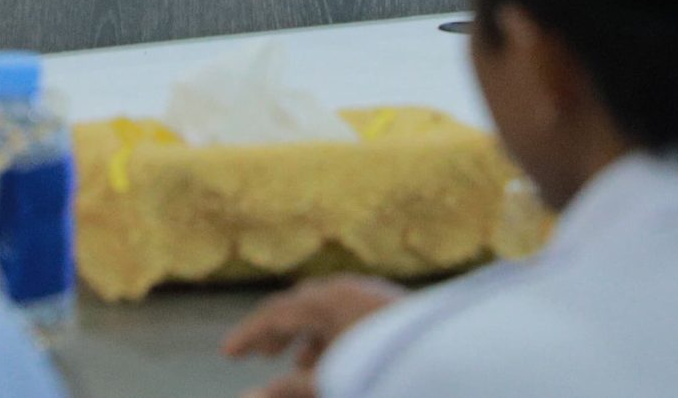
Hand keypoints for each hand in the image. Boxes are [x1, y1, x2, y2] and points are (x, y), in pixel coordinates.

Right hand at [224, 275, 405, 395]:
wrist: (451, 363)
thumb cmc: (385, 373)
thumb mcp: (330, 384)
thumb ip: (287, 390)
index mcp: (327, 300)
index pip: (275, 312)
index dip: (248, 334)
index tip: (226, 355)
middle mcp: (348, 289)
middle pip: (300, 305)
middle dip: (276, 331)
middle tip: (256, 355)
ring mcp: (373, 296)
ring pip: (326, 311)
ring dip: (305, 337)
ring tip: (296, 365)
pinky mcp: (392, 310)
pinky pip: (349, 316)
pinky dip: (332, 338)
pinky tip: (334, 363)